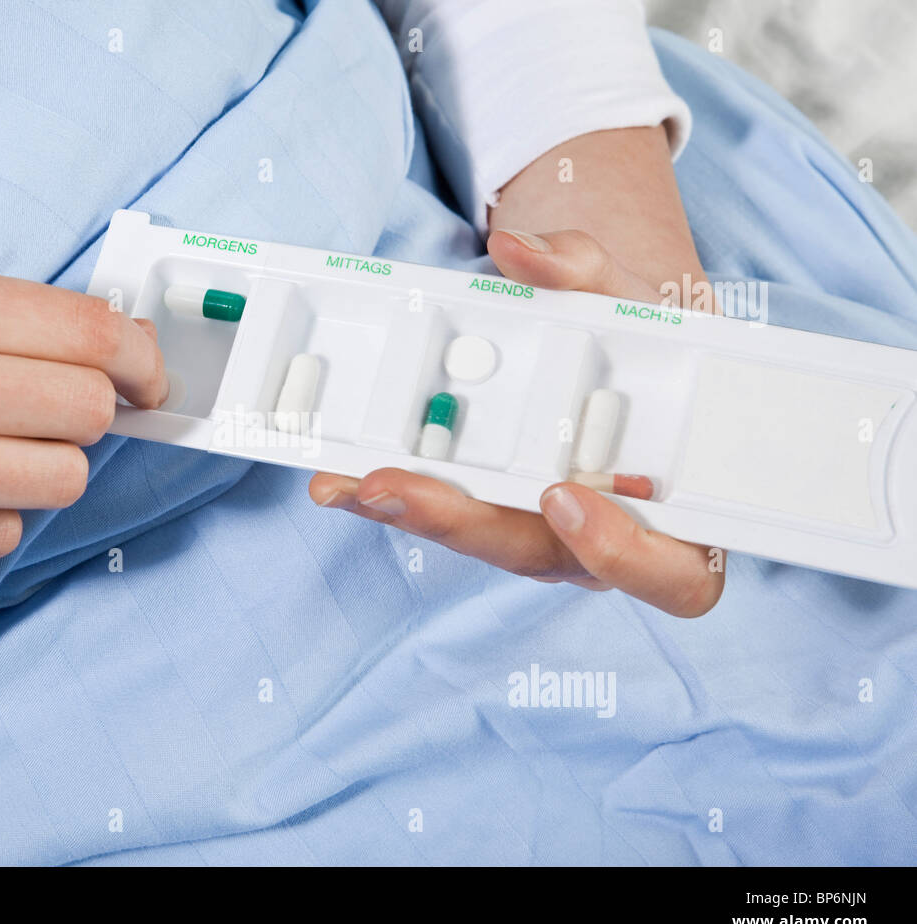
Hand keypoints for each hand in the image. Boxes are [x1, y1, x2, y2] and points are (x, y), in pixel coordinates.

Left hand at [309, 228, 723, 617]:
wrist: (615, 350)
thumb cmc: (644, 339)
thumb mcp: (630, 297)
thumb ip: (585, 272)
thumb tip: (520, 250)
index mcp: (679, 513)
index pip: (671, 575)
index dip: (622, 551)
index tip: (563, 495)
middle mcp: (602, 537)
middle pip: (536, 555)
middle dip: (460, 521)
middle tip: (392, 485)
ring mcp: (537, 529)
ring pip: (475, 538)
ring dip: (406, 512)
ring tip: (344, 481)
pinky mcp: (486, 509)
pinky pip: (442, 510)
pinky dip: (391, 493)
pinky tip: (341, 475)